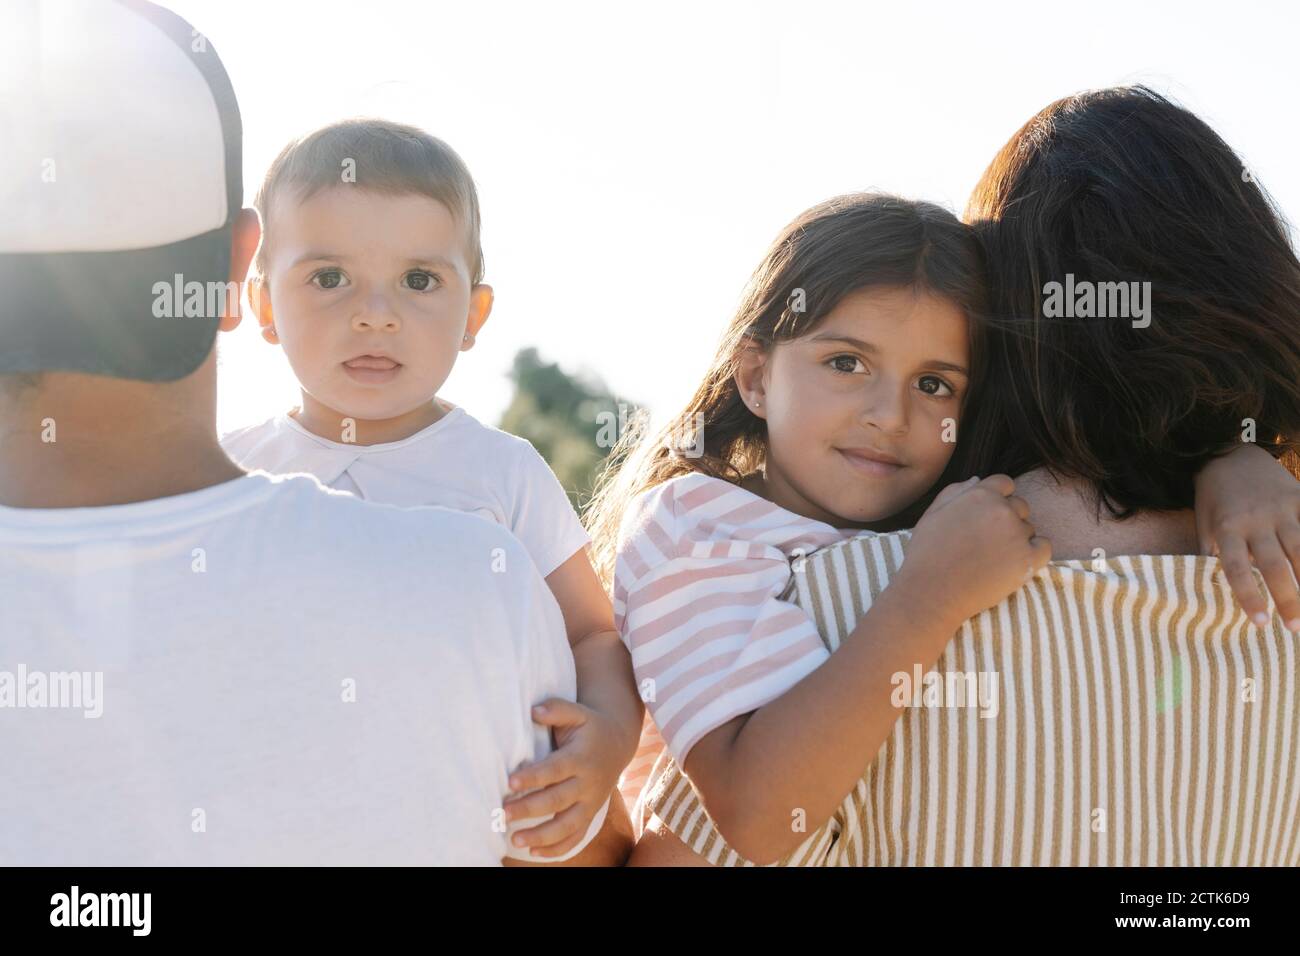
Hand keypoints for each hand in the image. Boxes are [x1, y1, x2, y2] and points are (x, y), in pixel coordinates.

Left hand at [501, 698, 621, 858]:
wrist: (618, 743)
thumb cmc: (589, 727)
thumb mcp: (578, 712)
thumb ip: (557, 709)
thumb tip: (534, 710)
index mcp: (581, 757)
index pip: (554, 770)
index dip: (533, 776)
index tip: (510, 782)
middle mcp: (587, 783)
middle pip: (557, 800)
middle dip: (529, 808)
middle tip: (503, 813)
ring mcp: (590, 802)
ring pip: (567, 825)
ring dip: (541, 835)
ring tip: (515, 840)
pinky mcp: (590, 815)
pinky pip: (576, 837)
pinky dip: (557, 848)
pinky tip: (535, 853)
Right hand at [898, 474, 1051, 628]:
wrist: (931, 592)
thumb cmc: (927, 553)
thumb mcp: (932, 513)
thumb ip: (956, 491)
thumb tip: (978, 480)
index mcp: (980, 494)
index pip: (1005, 484)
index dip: (997, 499)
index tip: (986, 517)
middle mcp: (1002, 510)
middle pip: (1020, 506)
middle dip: (1007, 519)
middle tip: (987, 541)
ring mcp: (1017, 535)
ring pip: (1028, 528)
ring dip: (1016, 538)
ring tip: (993, 557)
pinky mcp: (1028, 560)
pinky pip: (1044, 547)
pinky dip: (1034, 553)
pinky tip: (1016, 562)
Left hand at [1194, 444, 1299, 630]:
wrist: (1231, 453)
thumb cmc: (1215, 498)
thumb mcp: (1204, 524)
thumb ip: (1213, 553)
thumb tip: (1214, 589)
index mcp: (1227, 528)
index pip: (1237, 569)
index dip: (1249, 597)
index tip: (1261, 623)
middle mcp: (1256, 520)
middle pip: (1274, 565)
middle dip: (1288, 598)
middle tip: (1295, 627)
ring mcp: (1282, 508)